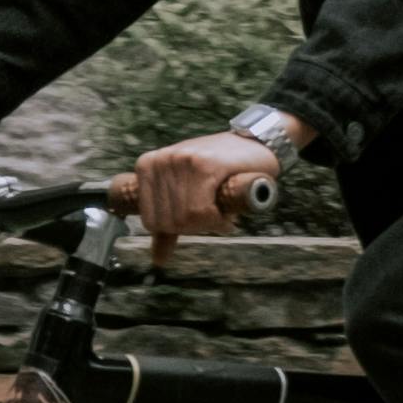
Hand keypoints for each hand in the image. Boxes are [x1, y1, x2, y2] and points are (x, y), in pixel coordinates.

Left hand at [118, 129, 278, 249]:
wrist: (254, 143)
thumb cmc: (220, 168)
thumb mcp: (185, 190)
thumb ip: (169, 221)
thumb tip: (158, 259)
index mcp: (147, 166)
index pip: (150, 221)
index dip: (176, 229)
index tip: (195, 218)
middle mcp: (161, 160)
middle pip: (168, 222)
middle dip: (194, 228)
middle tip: (212, 215)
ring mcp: (182, 160)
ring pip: (186, 218)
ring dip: (209, 224)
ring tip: (220, 210)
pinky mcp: (206, 164)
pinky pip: (202, 211)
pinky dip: (218, 221)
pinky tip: (227, 213)